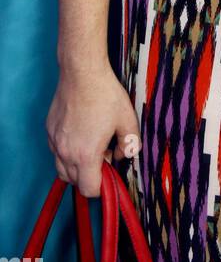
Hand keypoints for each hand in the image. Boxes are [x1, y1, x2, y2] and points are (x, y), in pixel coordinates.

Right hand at [46, 61, 141, 196]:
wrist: (82, 72)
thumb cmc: (105, 94)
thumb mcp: (127, 119)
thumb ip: (129, 144)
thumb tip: (123, 156)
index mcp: (86, 155)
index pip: (89, 189)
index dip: (102, 187)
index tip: (110, 174)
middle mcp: (65, 153)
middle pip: (75, 182)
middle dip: (90, 175)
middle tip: (105, 155)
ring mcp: (55, 142)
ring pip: (62, 169)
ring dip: (77, 166)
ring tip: (92, 146)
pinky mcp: (49, 131)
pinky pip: (56, 152)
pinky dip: (67, 152)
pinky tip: (81, 134)